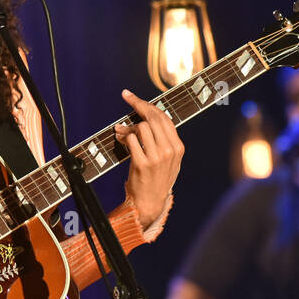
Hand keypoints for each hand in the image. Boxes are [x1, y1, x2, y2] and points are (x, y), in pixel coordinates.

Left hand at [116, 90, 183, 228]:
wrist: (150, 202)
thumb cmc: (156, 178)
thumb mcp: (167, 159)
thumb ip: (161, 139)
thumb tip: (145, 118)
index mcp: (177, 147)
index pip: (164, 118)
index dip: (147, 104)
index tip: (133, 96)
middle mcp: (169, 150)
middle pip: (153, 118)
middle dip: (137, 105)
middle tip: (126, 98)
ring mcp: (157, 157)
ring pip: (141, 127)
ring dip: (128, 127)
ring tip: (121, 132)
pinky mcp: (143, 163)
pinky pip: (131, 140)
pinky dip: (124, 137)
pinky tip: (120, 139)